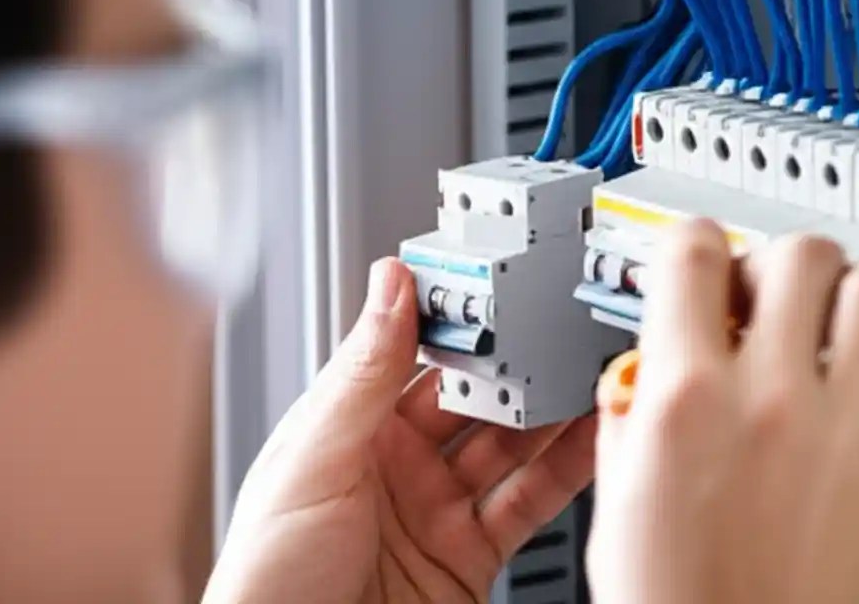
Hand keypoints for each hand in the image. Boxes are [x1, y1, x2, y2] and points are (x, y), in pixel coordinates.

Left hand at [205, 258, 596, 602]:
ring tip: (587, 371)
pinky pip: (529, 503)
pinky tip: (592, 436)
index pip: (412, 354)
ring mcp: (437, 510)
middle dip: (516, 363)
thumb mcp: (313, 458)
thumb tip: (390, 284)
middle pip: (472, 398)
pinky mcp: (471, 556)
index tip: (497, 283)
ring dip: (550, 412)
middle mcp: (396, 464)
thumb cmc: (267, 580)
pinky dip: (567, 471)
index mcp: (348, 428)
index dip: (456, 319)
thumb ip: (363, 374)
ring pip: (509, 446)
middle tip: (559, 327)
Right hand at [587, 221, 858, 603]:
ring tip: (821, 320)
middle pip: (800, 253)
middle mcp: (770, 399)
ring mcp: (840, 428)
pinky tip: (830, 411)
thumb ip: (633, 412)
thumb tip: (645, 366)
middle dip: (777, 261)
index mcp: (684, 399)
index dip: (691, 241)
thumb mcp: (618, 497)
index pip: (693, 252)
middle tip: (762, 292)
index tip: (695, 253)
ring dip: (846, 291)